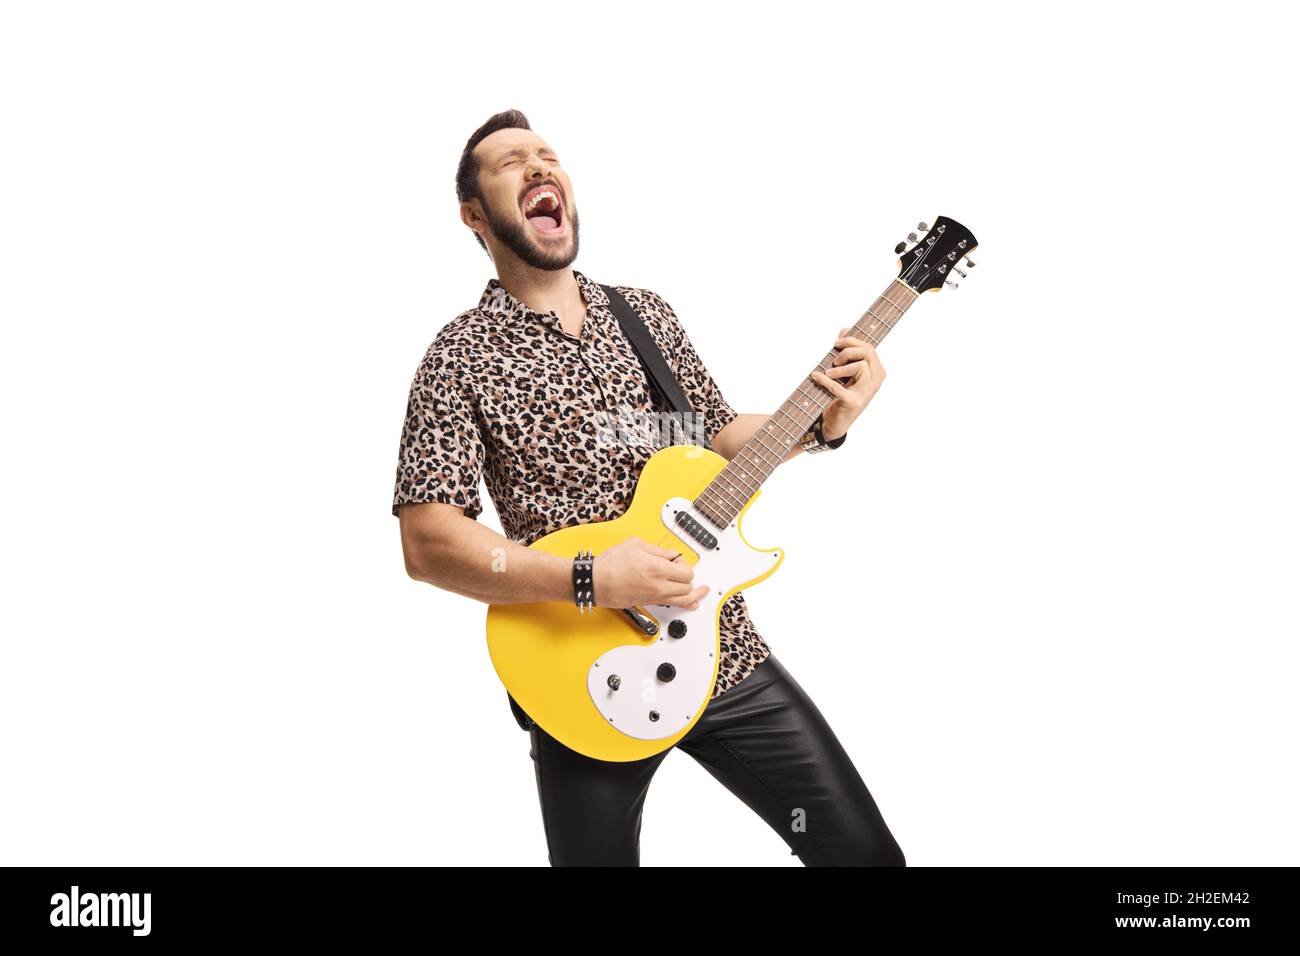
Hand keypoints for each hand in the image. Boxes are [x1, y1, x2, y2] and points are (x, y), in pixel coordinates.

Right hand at [592, 537, 709, 610]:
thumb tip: (671, 555)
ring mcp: (655, 597)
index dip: (684, 565)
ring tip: (704, 592)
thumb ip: (658, 550)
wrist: (595, 581)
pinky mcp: (648, 603)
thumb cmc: (610, 563)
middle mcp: (660, 585)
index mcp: (658, 568)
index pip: (686, 571)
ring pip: (684, 600)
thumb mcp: (636, 545)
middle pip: (688, 586)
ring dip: (696, 595)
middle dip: (688, 577)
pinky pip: (673, 606)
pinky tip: (692, 604)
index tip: (676, 561)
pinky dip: (686, 604)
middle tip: (679, 570)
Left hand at [809, 328, 886, 441]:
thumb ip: (848, 351)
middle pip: (867, 353)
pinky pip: (838, 386)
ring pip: (860, 366)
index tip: (836, 343)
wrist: (836, 423)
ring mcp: (866, 393)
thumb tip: (844, 330)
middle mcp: (876, 382)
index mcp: (878, 372)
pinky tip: (816, 376)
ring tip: (827, 373)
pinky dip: (825, 380)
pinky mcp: (853, 403)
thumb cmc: (842, 394)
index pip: (870, 348)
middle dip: (848, 351)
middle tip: (834, 360)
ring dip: (839, 367)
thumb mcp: (846, 372)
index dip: (852, 342)